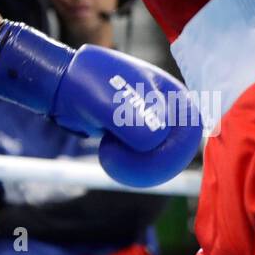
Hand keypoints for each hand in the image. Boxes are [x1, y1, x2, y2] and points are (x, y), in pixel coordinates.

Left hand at [0, 20, 202, 187]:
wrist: (63, 88)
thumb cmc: (85, 87)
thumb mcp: (107, 103)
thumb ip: (133, 121)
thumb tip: (155, 141)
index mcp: (170, 92)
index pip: (191, 128)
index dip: (172, 148)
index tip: (143, 151)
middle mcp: (169, 108)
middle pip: (180, 150)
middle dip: (150, 163)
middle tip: (115, 158)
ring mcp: (156, 124)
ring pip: (163, 161)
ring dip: (137, 167)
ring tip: (108, 155)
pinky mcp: (141, 139)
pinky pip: (146, 164)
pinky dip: (128, 166)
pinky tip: (108, 151)